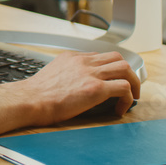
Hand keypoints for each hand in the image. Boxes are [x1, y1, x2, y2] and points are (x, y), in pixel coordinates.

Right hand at [19, 51, 140, 122]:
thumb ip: (67, 72)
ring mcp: (91, 74)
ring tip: (132, 96)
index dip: (110, 69)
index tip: (111, 80)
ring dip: (133, 82)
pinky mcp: (96, 89)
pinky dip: (127, 98)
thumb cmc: (37, 93)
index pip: (100, 56)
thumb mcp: (53, 72)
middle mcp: (84, 62)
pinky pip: (123, 88)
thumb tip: (75, 83)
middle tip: (129, 86)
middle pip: (117, 57)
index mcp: (73, 57)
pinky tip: (120, 109)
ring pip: (125, 68)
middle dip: (127, 72)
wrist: (31, 99)